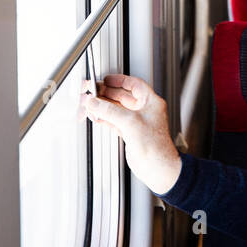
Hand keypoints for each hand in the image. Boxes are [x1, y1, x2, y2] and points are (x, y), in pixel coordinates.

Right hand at [78, 74, 181, 194]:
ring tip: (89, 104)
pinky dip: (104, 118)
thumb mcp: (130, 122)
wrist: (157, 167)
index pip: (134, 84)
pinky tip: (95, 116)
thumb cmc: (155, 146)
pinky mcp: (130, 133)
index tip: (106, 79)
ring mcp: (137, 122)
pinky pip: (114, 121)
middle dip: (106, 94)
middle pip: (122, 96)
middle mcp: (144, 111)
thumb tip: (94, 102)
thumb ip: (110, 111)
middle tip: (92, 92)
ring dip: (102, 106)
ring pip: (116, 109)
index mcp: (151, 102)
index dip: (120, 80)